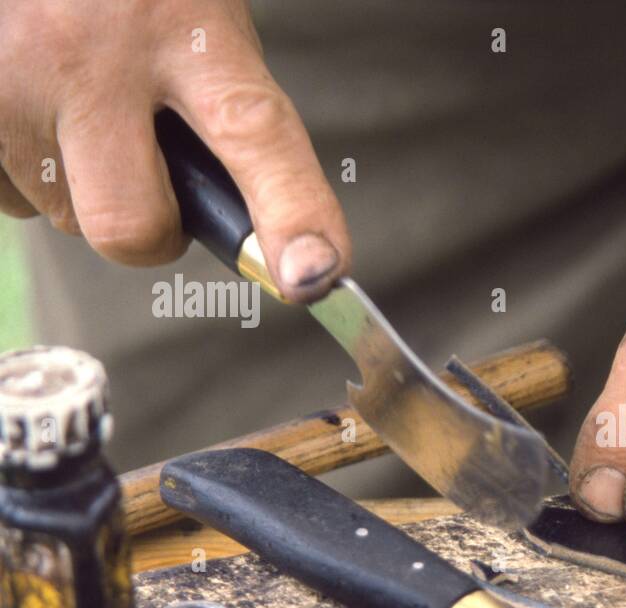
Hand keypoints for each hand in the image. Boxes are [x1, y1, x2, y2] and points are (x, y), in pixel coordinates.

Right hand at [0, 0, 347, 300]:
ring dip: (85, 192)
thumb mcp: (206, 30)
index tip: (310, 274)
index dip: (291, 215)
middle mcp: (96, 55)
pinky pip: (11, 199)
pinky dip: (32, 175)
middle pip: (132, 224)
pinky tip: (44, 114)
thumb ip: (230, 121)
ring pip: (64, 215)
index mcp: (190, 33)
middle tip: (161, 188)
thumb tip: (269, 245)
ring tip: (86, 115)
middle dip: (154, 233)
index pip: (255, 136)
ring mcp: (18, 76)